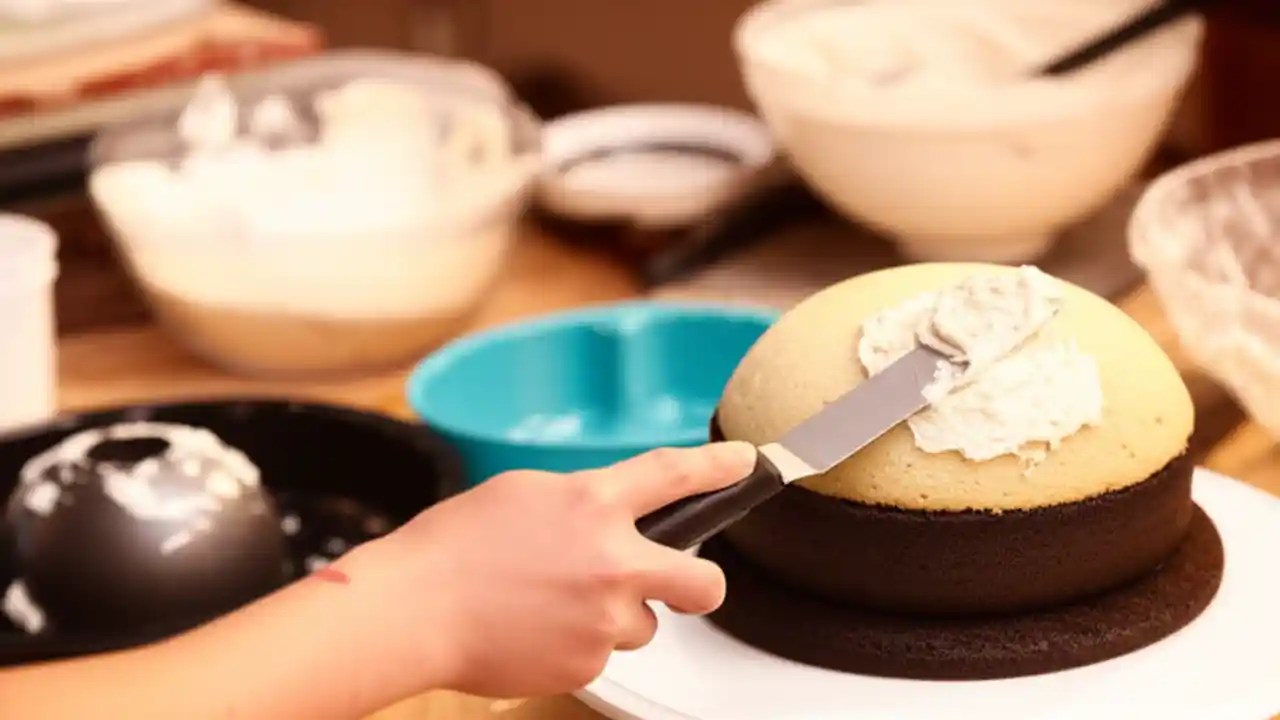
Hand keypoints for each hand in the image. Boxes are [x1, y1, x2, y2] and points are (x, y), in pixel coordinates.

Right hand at [367, 441, 755, 698]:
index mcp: (592, 504)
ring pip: (641, 624)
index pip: (675, 475)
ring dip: (615, 616)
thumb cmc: (456, 547)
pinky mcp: (585, 665)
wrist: (414, 609)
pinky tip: (536, 628)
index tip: (745, 462)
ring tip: (555, 604)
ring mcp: (603, 620)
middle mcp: (612, 562)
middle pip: (703, 583)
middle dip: (703, 586)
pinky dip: (577, 644)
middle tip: (686, 585)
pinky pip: (600, 653)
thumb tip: (611, 515)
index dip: (719, 468)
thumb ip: (582, 502)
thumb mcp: (525, 493)